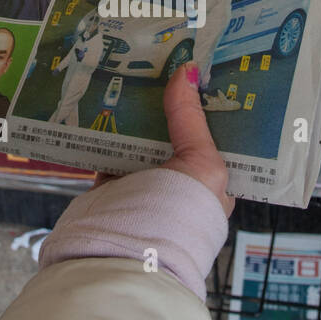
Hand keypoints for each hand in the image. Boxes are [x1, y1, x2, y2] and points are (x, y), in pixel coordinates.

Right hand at [88, 62, 231, 217]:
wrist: (118, 258)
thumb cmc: (175, 219)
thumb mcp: (199, 166)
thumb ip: (190, 121)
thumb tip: (186, 72)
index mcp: (214, 185)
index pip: (217, 138)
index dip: (211, 106)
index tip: (204, 70)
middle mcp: (181, 185)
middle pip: (177, 134)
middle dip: (172, 102)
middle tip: (166, 61)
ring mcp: (145, 185)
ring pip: (142, 139)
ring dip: (137, 112)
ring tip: (135, 71)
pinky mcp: (112, 186)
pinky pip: (110, 150)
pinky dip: (106, 129)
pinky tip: (104, 102)